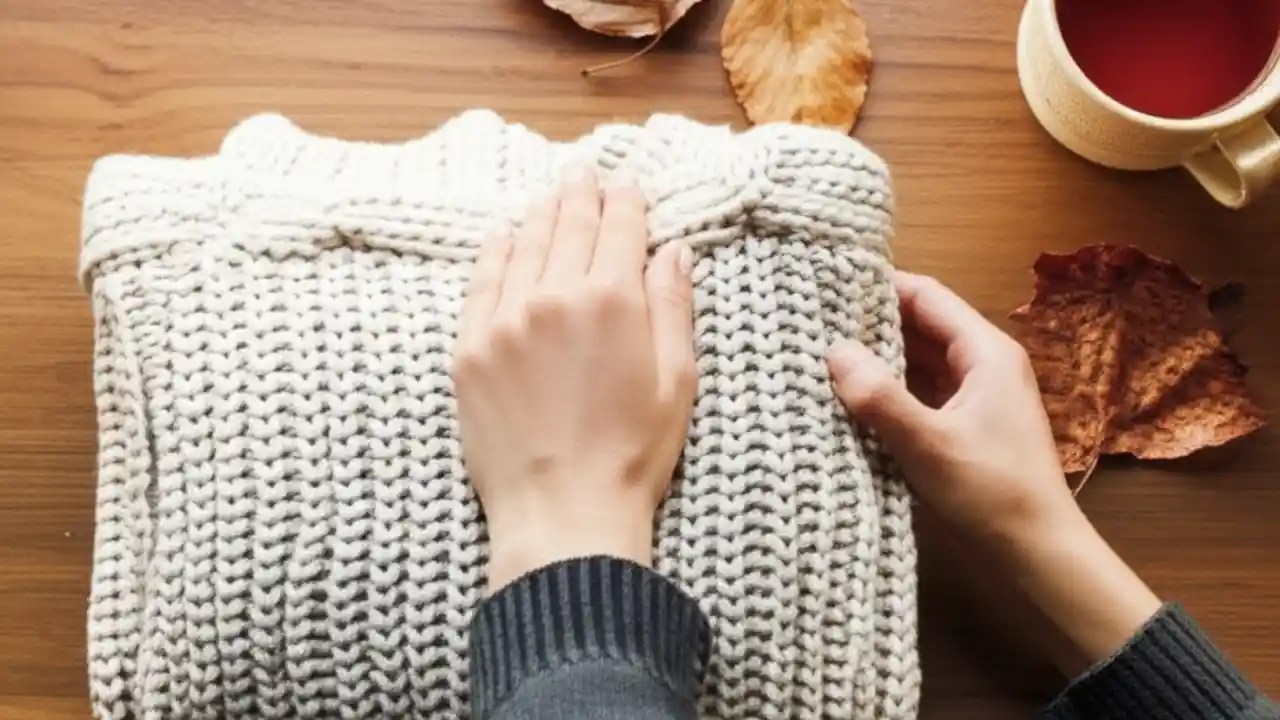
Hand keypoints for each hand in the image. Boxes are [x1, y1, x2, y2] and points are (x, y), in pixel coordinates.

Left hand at [453, 165, 696, 592]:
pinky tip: (503, 237)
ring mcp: (504, 321)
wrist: (563, 515)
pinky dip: (495, 252)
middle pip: (568, 227)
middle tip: (583, 173)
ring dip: (540, 216)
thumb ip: (672, 307)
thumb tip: (672, 250)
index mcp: (612, 301)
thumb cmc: (632, 456)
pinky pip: (481, 283)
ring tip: (550, 197)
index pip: (619, 228)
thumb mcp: (675, 381)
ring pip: (523, 247)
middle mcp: (553, 298)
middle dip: (580, 195)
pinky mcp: (470, 350)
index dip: (626, 201)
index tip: (627, 184)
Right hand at [825, 271, 1159, 671]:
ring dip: (876, 363)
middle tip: (811, 324)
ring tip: (818, 359)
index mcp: (985, 353)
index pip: (927, 297)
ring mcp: (973, 401)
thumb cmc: (991, 493)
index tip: (827, 287)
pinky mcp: (961, 433)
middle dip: (870, 325)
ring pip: (917, 365)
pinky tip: (846, 403)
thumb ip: (879, 396)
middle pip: (920, 327)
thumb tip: (833, 350)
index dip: (880, 286)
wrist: (1038, 559)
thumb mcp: (928, 443)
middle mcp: (981, 367)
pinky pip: (918, 398)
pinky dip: (886, 395)